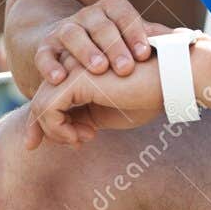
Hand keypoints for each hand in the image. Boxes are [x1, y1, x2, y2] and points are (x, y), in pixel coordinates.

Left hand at [24, 57, 165, 150]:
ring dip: (57, 132)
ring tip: (85, 138)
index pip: (50, 97)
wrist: (170, 80)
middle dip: (46, 130)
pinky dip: (59, 129)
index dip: (51, 125)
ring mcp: (71, 69)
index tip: (76, 143)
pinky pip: (47, 108)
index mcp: (78, 71)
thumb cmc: (145, 95)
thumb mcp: (106, 112)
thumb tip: (62, 136)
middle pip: (41, 101)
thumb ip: (82, 119)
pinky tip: (87, 135)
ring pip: (40, 105)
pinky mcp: (75, 79)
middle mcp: (71, 65)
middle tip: (74, 144)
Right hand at [34, 0, 174, 87]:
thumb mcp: (132, 41)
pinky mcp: (45, 47)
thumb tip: (196, 39)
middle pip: (100, 26)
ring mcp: (64, 29)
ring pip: (72, 34)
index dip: (135, 32)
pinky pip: (44, 54)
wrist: (67, 44)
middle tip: (126, 68)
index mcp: (111, 11)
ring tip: (99, 71)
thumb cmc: (111, 48)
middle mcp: (87, 16)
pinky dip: (50, 65)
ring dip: (85, 52)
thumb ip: (156, 40)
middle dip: (114, 46)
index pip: (125, 15)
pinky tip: (58, 79)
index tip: (146, 54)